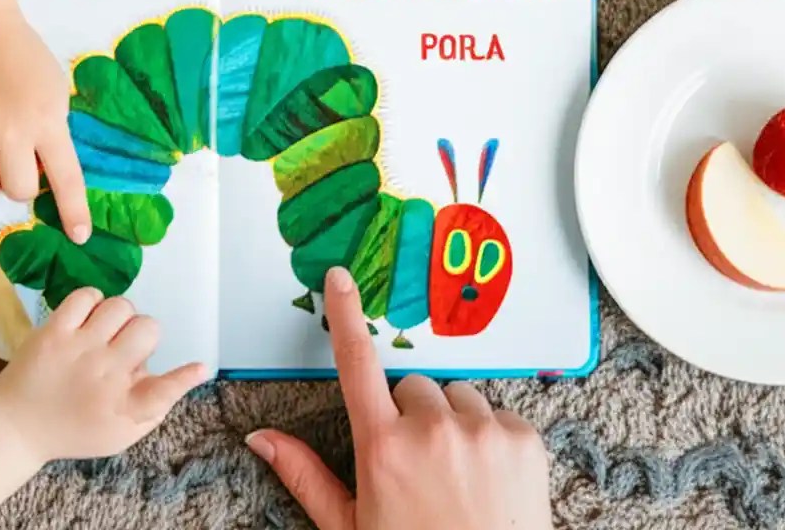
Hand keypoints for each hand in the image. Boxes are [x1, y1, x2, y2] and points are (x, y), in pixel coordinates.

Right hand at [0, 7, 91, 242]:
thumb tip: (51, 170)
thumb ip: (54, 129)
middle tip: (17, 159)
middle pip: (17, 191)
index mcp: (45, 120)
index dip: (73, 212)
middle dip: (21, 183)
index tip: (79, 235)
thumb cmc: (20, 54)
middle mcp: (8, 130)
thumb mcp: (55, 89)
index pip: (65, 178)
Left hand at [0, 288, 207, 462]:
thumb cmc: (76, 429)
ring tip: (106, 332)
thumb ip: (157, 404)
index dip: (186, 377)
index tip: (199, 367)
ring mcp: (78, 349)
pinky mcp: (53, 332)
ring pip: (120, 306)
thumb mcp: (122, 433)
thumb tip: (193, 371)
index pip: (164, 390)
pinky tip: (88, 320)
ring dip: (120, 316)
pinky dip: (93, 301)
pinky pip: (86, 296)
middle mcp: (105, 374)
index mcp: (124, 405)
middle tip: (125, 349)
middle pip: (148, 328)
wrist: (17, 425)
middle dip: (145, 334)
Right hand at [246, 268, 552, 528]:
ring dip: (454, 423)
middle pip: (413, 387)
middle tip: (416, 466)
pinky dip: (492, 438)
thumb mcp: (349, 525)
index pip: (356, 365)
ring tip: (456, 476)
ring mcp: (483, 431)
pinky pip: (499, 414)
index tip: (340, 279)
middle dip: (411, 415)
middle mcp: (433, 430)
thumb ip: (304, 475)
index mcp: (383, 448)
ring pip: (458, 396)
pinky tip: (488, 480)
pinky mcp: (524, 439)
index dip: (345, 316)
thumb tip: (259, 439)